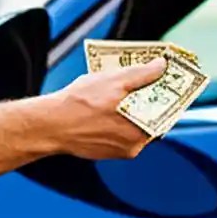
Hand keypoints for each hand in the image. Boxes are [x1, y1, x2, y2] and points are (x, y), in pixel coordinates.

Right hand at [41, 58, 166, 159]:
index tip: (167, 82)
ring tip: (121, 91)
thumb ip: (142, 74)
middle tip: (144, 81)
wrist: (49, 125)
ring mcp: (119, 150)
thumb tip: (161, 66)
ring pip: (133, 125)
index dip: (166, 94)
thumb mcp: (115, 80)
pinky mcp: (104, 151)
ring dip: (131, 109)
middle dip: (148, 99)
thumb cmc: (80, 104)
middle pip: (150, 118)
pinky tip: (107, 106)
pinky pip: (118, 132)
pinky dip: (116, 119)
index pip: (166, 112)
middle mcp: (134, 145)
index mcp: (142, 130)